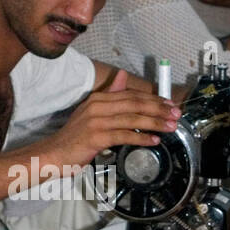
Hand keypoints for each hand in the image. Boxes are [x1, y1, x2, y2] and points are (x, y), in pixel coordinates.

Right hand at [46, 69, 179, 167]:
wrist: (53, 153)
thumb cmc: (75, 136)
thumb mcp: (92, 111)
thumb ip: (109, 94)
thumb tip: (122, 75)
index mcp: (98, 98)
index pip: (131, 95)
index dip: (153, 99)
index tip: (169, 104)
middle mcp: (97, 106)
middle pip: (134, 104)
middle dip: (158, 108)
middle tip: (175, 113)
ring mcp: (96, 122)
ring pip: (132, 119)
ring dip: (154, 122)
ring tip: (170, 127)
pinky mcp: (96, 137)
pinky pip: (123, 136)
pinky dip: (141, 138)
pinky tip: (153, 140)